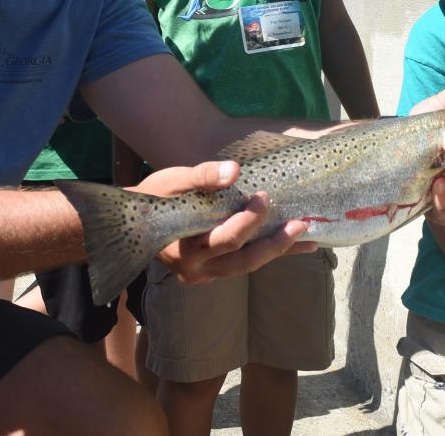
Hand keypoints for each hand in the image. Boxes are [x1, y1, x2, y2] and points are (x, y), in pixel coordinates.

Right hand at [136, 161, 316, 285]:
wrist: (136, 220)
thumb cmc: (155, 196)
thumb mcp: (172, 180)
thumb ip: (201, 177)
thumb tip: (233, 171)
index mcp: (183, 249)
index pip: (223, 240)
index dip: (247, 222)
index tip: (263, 198)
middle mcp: (195, 269)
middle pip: (241, 261)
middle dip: (273, 244)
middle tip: (300, 225)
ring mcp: (205, 274)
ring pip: (247, 266)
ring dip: (278, 252)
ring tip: (309, 239)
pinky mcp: (214, 271)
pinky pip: (244, 263)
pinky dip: (269, 253)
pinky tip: (295, 246)